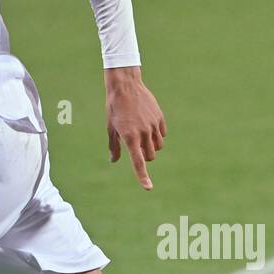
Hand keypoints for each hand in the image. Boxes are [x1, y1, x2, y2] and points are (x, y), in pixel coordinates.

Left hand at [105, 66, 165, 189]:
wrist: (125, 86)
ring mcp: (153, 125)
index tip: (148, 188)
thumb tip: (113, 161)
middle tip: (135, 144)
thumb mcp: (111, 128)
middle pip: (150, 156)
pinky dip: (156, 136)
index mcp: (129, 137)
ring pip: (158, 147)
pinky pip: (162, 135)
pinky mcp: (160, 118)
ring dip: (151, 147)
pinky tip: (148, 126)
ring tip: (141, 134)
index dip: (143, 177)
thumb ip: (114, 146)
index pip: (138, 162)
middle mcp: (143, 133)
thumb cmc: (114, 108)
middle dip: (144, 156)